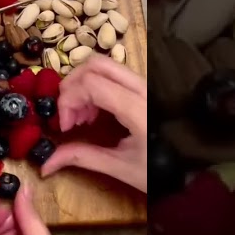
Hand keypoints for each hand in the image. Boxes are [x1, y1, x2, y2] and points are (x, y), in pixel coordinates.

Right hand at [42, 55, 146, 192]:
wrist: (188, 170)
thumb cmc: (156, 170)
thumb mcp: (119, 167)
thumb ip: (82, 158)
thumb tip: (46, 163)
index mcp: (136, 109)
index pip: (91, 84)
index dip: (68, 101)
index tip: (64, 127)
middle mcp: (140, 89)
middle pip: (94, 65)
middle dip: (71, 86)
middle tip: (67, 116)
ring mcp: (143, 85)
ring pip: (102, 66)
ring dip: (82, 86)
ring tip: (80, 118)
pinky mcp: (142, 88)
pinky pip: (112, 74)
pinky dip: (93, 87)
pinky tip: (93, 113)